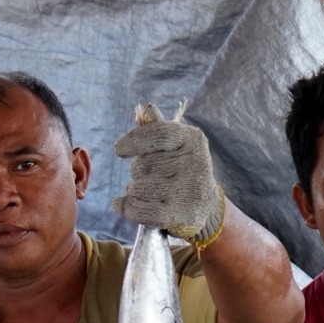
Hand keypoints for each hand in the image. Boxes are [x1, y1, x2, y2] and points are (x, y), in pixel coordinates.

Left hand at [112, 104, 223, 242]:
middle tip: (144, 176)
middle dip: (137, 171)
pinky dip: (127, 208)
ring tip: (140, 190)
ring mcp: (190, 189)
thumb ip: (158, 129)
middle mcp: (195, 162)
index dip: (134, 140)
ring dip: (132, 190)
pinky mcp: (182, 213)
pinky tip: (121, 205)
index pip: (159, 134)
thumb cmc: (182, 169)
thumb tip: (147, 109)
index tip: (118, 150)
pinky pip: (142, 210)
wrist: (205, 206)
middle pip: (145, 164)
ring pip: (140, 188)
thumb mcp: (175, 146)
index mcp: (192, 139)